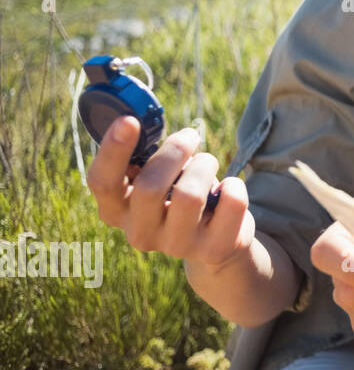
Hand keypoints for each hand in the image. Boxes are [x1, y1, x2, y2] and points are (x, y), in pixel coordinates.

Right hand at [88, 115, 252, 269]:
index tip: (129, 120)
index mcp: (116, 210)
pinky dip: (234, 184)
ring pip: (189, 195)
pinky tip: (228, 190)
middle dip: (175, 150)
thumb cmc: (178, 193)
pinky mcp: (213, 249)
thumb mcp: (157, 176)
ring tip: (207, 164)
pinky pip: (231, 202)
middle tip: (190, 137)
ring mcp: (176, 246)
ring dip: (204, 164)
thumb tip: (141, 122)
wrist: (215, 240)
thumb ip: (145, 158)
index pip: (102, 183)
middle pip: (150, 186)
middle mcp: (139, 233)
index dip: (113, 150)